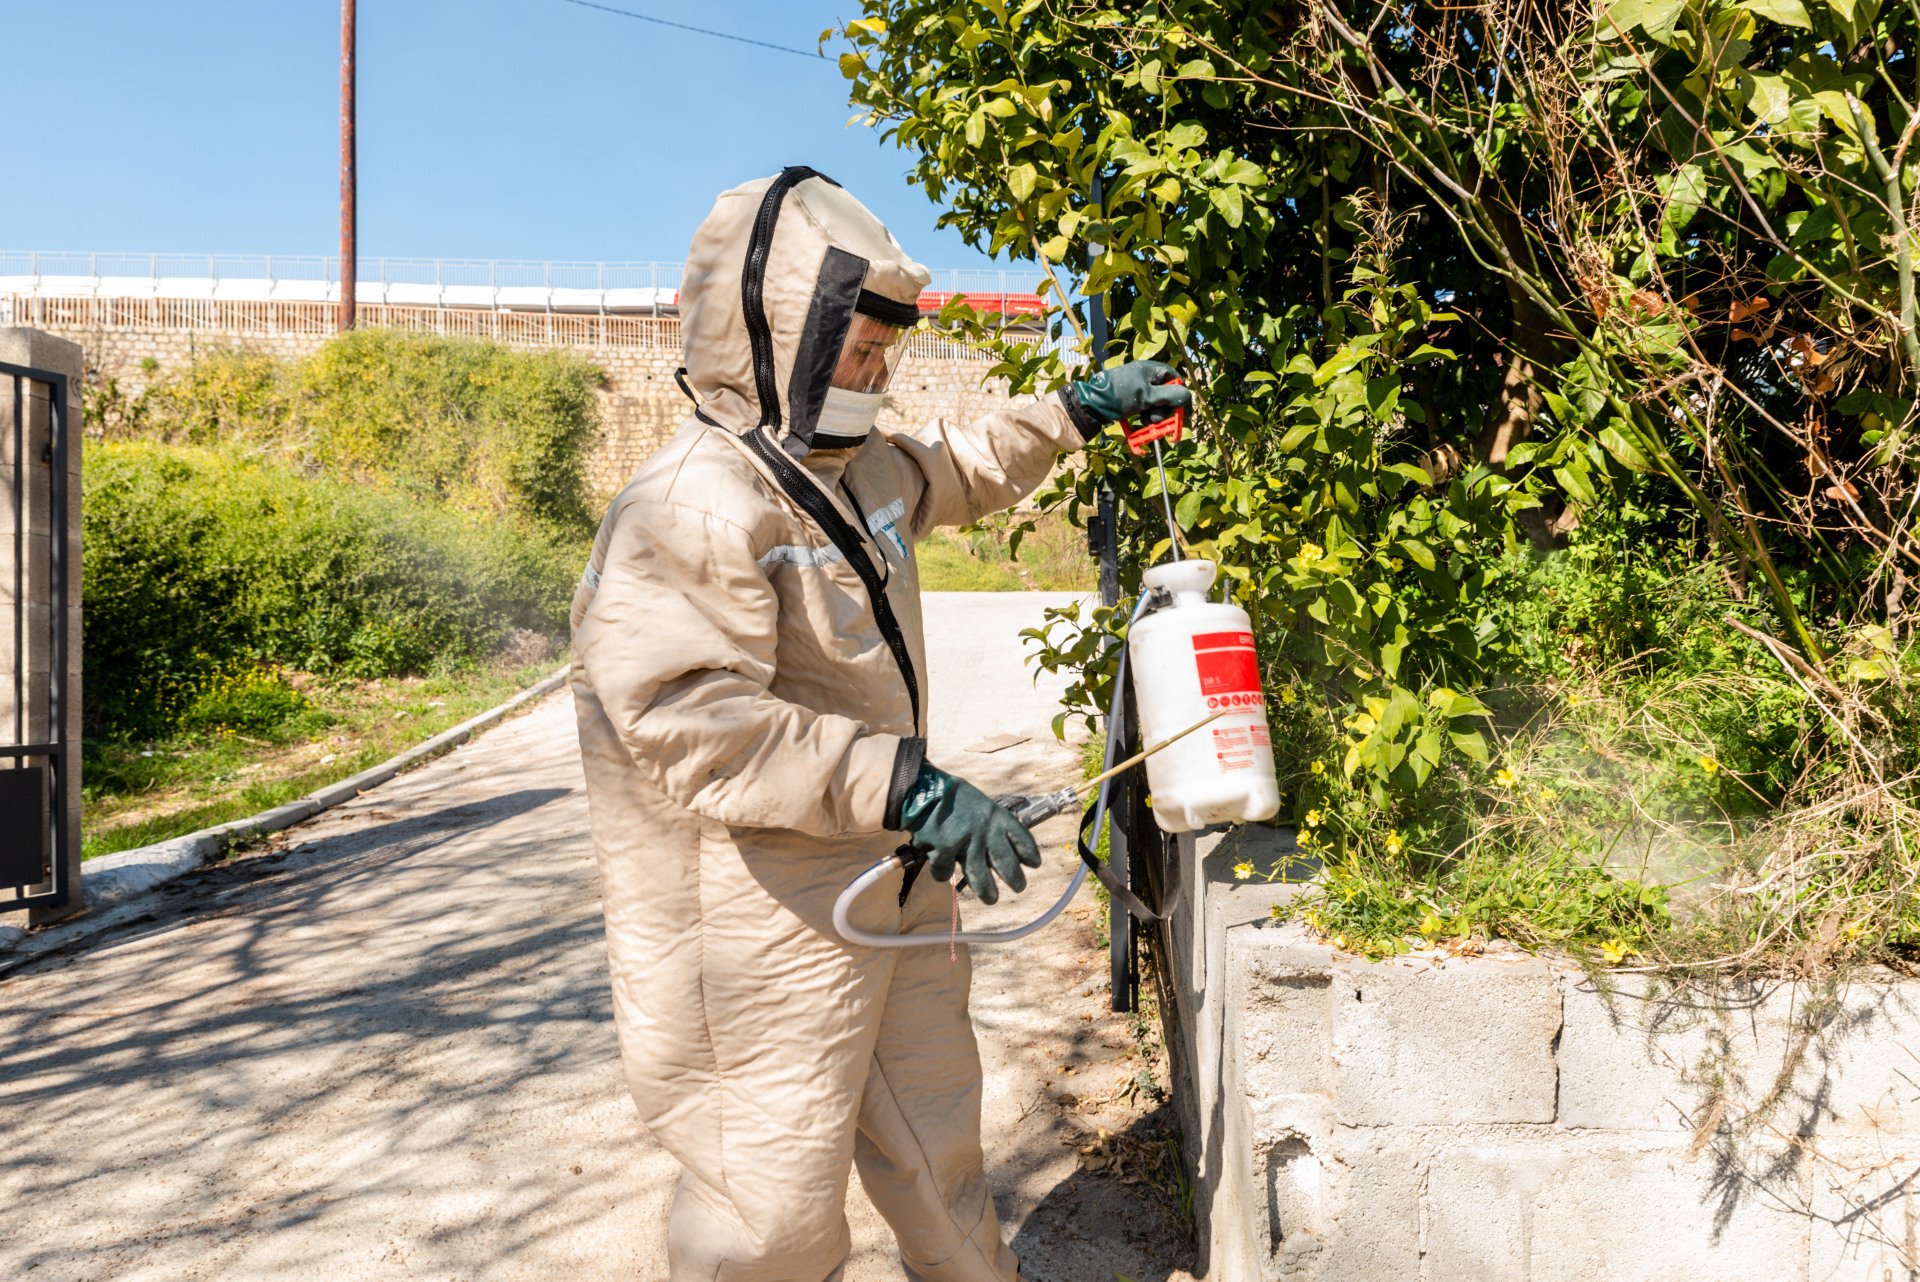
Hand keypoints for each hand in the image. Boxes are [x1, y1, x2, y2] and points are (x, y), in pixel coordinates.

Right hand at [896, 763, 1042, 905]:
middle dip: (1015, 879)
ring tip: (992, 899)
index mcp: (995, 816)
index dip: (1029, 853)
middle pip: (1006, 864)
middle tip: (1019, 887)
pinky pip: (946, 873)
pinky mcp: (944, 853)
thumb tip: (998, 847)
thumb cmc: (951, 797)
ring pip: (981, 878)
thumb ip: (989, 823)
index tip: (1035, 864)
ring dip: (988, 891)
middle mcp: (985, 832)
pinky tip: (942, 869)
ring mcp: (965, 844)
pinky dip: (943, 873)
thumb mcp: (978, 803)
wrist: (921, 791)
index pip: (1021, 838)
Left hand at [1066, 359, 1192, 428]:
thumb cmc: (1118, 396)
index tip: (1182, 412)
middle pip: (1167, 394)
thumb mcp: (1146, 396)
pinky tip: (1139, 427)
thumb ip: (1169, 396)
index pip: (1175, 379)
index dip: (1180, 396)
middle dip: (1164, 410)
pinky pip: (1144, 411)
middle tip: (1157, 421)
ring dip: (1154, 417)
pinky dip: (1144, 419)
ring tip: (1144, 423)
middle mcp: (1146, 377)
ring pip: (1156, 405)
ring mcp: (1137, 390)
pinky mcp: (1130, 401)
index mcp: (1151, 369)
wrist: (1089, 405)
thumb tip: (1187, 396)